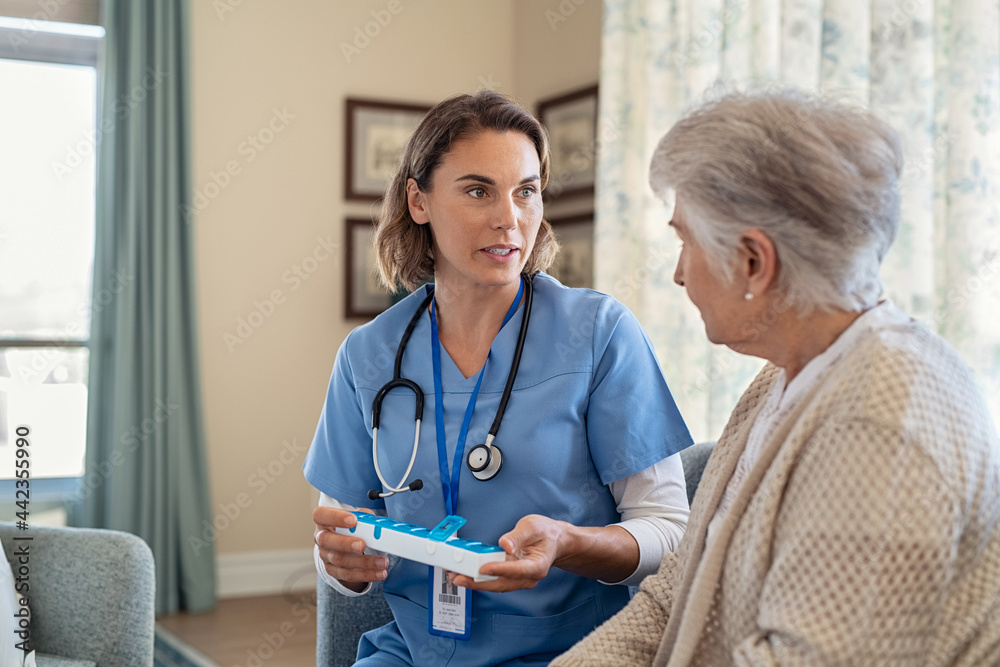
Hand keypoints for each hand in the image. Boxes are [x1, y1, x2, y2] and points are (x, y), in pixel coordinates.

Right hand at [313, 506, 387, 591]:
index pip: (321, 515)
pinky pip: (348, 575)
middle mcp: (321, 538)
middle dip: (346, 543)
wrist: (344, 544)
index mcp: (324, 520)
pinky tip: (380, 573)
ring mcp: (326, 556)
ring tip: (383, 562)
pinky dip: (366, 574)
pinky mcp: (333, 571)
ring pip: (341, 561)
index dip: (335, 517)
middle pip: (326, 541)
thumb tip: (375, 523)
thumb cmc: (350, 526)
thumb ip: (364, 517)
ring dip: (364, 562)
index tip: (353, 520)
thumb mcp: (356, 517)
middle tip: (362, 545)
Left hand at [451, 514, 565, 591]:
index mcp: (537, 565)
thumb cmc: (545, 534)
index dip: (500, 569)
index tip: (484, 567)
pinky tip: (464, 573)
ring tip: (455, 576)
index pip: (517, 570)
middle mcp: (528, 577)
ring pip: (495, 585)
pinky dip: (478, 578)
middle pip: (501, 583)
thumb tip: (505, 544)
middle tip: (459, 577)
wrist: (553, 541)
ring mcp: (518, 579)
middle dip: (479, 582)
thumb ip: (519, 535)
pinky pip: (493, 580)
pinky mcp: (510, 577)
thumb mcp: (533, 527)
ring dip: (474, 582)